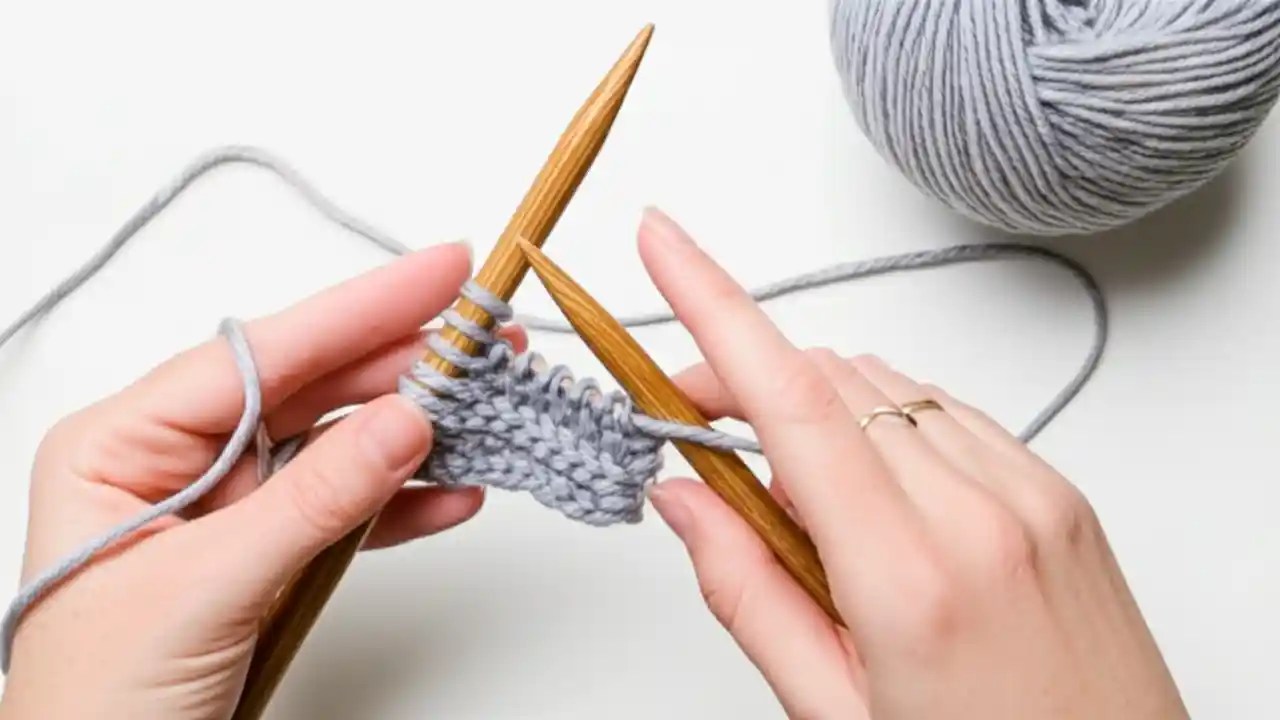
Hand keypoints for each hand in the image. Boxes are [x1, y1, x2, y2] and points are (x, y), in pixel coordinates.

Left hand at [0, 242, 525, 718]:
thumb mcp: (204, 590)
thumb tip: (404, 422)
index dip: (357, 309)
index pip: (259, 356)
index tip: (438, 273)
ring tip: (487, 406)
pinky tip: (454, 493)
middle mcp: (176, 465)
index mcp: (122, 445)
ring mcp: (228, 512)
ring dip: (416, 434)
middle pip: (309, 390)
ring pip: (339, 447)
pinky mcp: (270, 559)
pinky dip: (405, 507)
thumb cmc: (95, 707)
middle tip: (484, 339)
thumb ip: (312, 500)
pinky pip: (349, 514)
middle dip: (401, 365)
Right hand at [637, 208, 1188, 719]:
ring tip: (812, 516)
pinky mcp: (1059, 489)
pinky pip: (944, 412)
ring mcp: (1032, 492)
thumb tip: (683, 495)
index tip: (664, 246)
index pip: (792, 401)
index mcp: (911, 577)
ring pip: (884, 387)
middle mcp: (983, 512)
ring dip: (819, 416)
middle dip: (746, 387)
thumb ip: (745, 590)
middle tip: (701, 444)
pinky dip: (885, 428)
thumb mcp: (832, 707)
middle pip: (829, 380)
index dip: (714, 309)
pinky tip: (878, 500)